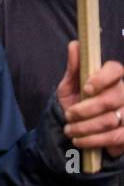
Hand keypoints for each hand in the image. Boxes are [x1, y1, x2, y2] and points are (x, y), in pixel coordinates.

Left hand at [60, 41, 123, 157]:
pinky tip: (79, 140)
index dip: (102, 78)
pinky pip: (114, 138)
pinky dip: (93, 141)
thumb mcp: (70, 85)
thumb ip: (74, 67)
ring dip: (84, 128)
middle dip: (85, 110)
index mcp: (111, 78)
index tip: (86, 88)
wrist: (78, 127)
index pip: (115, 69)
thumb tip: (75, 44)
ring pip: (110, 121)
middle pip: (111, 99)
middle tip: (69, 115)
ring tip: (69, 130)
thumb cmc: (76, 101)